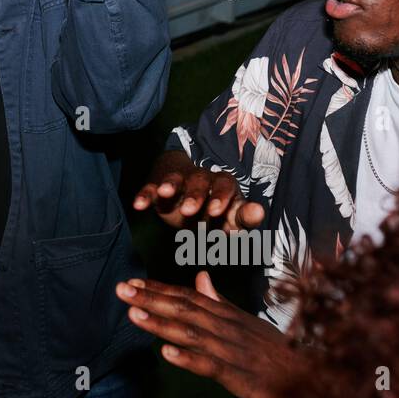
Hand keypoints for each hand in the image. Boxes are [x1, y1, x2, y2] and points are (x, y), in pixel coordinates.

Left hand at [116, 271, 304, 397]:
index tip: (131, 282)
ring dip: (161, 323)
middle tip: (121, 289)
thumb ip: (219, 301)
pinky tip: (166, 354)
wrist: (310, 376)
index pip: (187, 296)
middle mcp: (226, 327)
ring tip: (134, 313)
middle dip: (151, 298)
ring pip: (192, 333)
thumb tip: (201, 277)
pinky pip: (211, 366)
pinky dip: (189, 359)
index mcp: (226, 315)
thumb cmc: (274, 350)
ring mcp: (232, 350)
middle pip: (184, 309)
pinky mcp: (239, 375)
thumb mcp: (245, 321)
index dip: (158, 289)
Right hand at [133, 152, 265, 230]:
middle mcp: (202, 179)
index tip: (217, 211)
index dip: (221, 197)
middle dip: (195, 195)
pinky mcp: (158, 186)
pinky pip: (151, 188)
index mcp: (223, 186)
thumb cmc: (213, 212)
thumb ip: (244, 218)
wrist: (184, 195)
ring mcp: (179, 181)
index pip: (227, 186)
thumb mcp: (230, 218)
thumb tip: (260, 211)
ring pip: (177, 180)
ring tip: (165, 194)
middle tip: (190, 211)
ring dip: (171, 186)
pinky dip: (145, 195)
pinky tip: (138, 205)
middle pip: (200, 181)